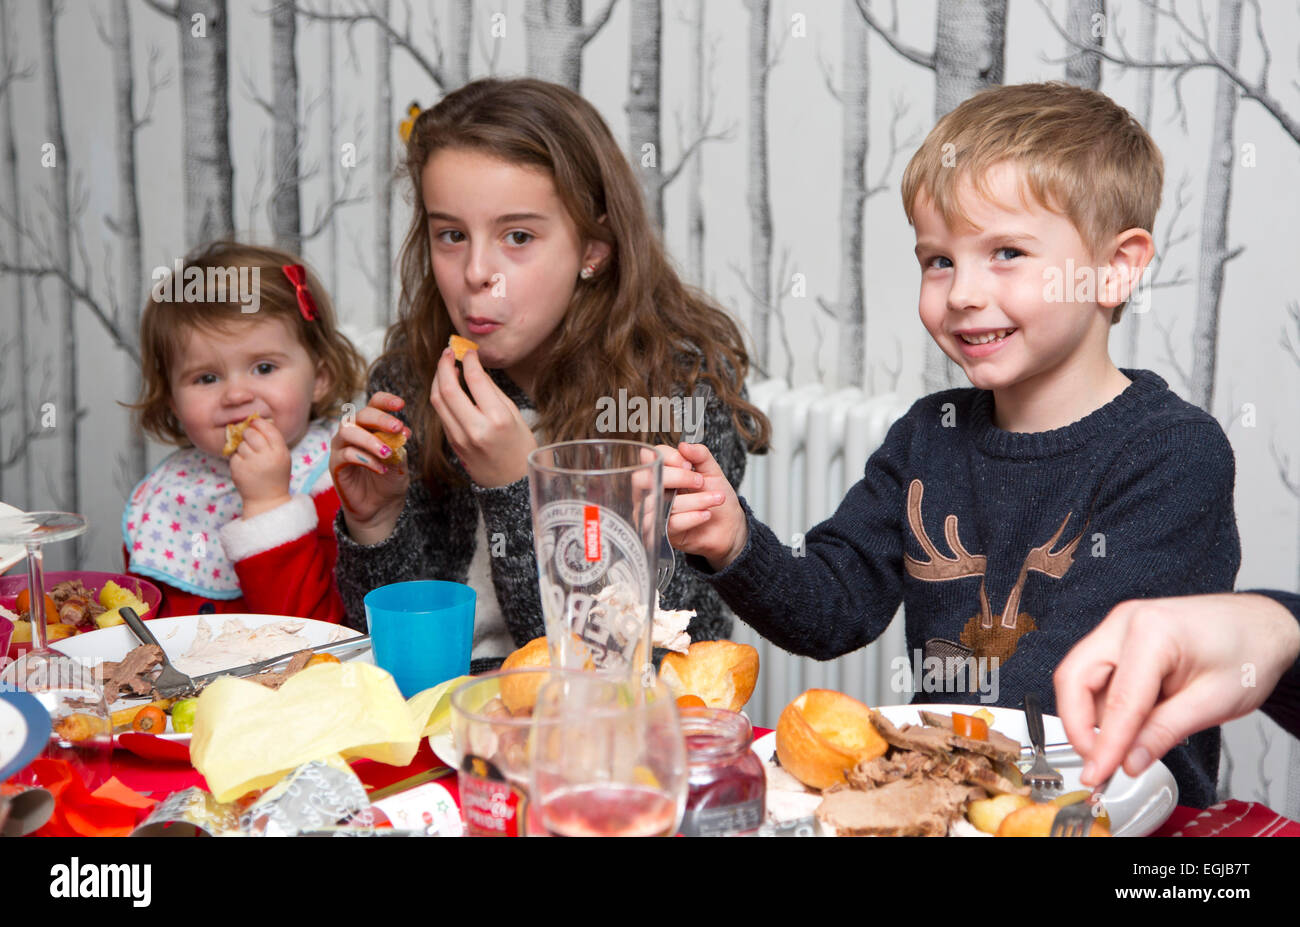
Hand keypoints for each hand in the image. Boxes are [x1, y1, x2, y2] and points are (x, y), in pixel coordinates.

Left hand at [229, 417, 292, 517]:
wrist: (267, 500)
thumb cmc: (275, 475)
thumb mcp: (282, 457)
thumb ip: (273, 440)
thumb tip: (256, 421)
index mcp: (280, 453)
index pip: (269, 429)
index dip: (259, 423)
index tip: (254, 422)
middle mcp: (266, 457)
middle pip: (251, 434)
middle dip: (248, 433)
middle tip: (249, 438)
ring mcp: (251, 464)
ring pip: (241, 444)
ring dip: (243, 447)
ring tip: (250, 457)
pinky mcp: (238, 470)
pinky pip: (234, 455)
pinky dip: (238, 458)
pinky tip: (245, 466)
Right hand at [330, 391, 411, 540]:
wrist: (381, 507)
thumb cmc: (390, 479)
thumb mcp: (400, 460)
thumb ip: (398, 445)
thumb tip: (402, 431)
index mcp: (370, 426)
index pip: (373, 404)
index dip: (385, 401)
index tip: (401, 405)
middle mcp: (352, 432)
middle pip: (360, 415)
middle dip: (380, 419)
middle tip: (397, 428)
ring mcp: (341, 448)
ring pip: (348, 432)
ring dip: (370, 440)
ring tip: (387, 452)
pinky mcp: (335, 465)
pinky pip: (346, 455)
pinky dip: (366, 459)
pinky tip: (381, 468)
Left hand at [429, 347, 536, 487]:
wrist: (512, 483)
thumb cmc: (520, 449)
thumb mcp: (515, 416)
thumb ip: (492, 392)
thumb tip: (475, 369)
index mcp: (497, 419)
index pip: (475, 379)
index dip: (469, 359)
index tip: (469, 351)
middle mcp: (475, 428)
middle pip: (448, 389)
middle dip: (445, 365)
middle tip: (448, 352)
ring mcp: (460, 438)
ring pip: (438, 401)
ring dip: (438, 379)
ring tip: (445, 366)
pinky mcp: (452, 444)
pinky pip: (442, 415)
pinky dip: (441, 396)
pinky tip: (448, 387)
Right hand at [653, 442, 744, 570]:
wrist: (728, 526)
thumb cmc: (714, 495)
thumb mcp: (711, 470)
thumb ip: (699, 455)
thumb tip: (684, 445)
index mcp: (662, 472)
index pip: (649, 457)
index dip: (668, 458)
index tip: (689, 464)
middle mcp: (653, 490)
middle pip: (645, 479)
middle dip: (677, 478)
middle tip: (700, 482)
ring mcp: (655, 512)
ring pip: (663, 503)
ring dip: (695, 500)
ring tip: (716, 499)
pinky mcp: (662, 532)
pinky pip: (671, 523)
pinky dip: (692, 517)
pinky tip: (706, 514)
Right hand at [1054, 593, 1299, 787]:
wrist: (1260, 627)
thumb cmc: (1247, 652)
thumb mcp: (1214, 702)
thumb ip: (1165, 732)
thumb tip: (1129, 760)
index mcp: (1152, 631)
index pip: (1119, 699)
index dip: (1105, 744)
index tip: (1098, 773)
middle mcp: (1125, 622)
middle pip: (1074, 677)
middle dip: (1078, 724)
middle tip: (1095, 760)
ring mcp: (1118, 627)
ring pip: (1079, 677)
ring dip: (1092, 715)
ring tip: (1124, 743)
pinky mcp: (1118, 638)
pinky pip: (1095, 674)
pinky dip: (1105, 704)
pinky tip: (1130, 722)